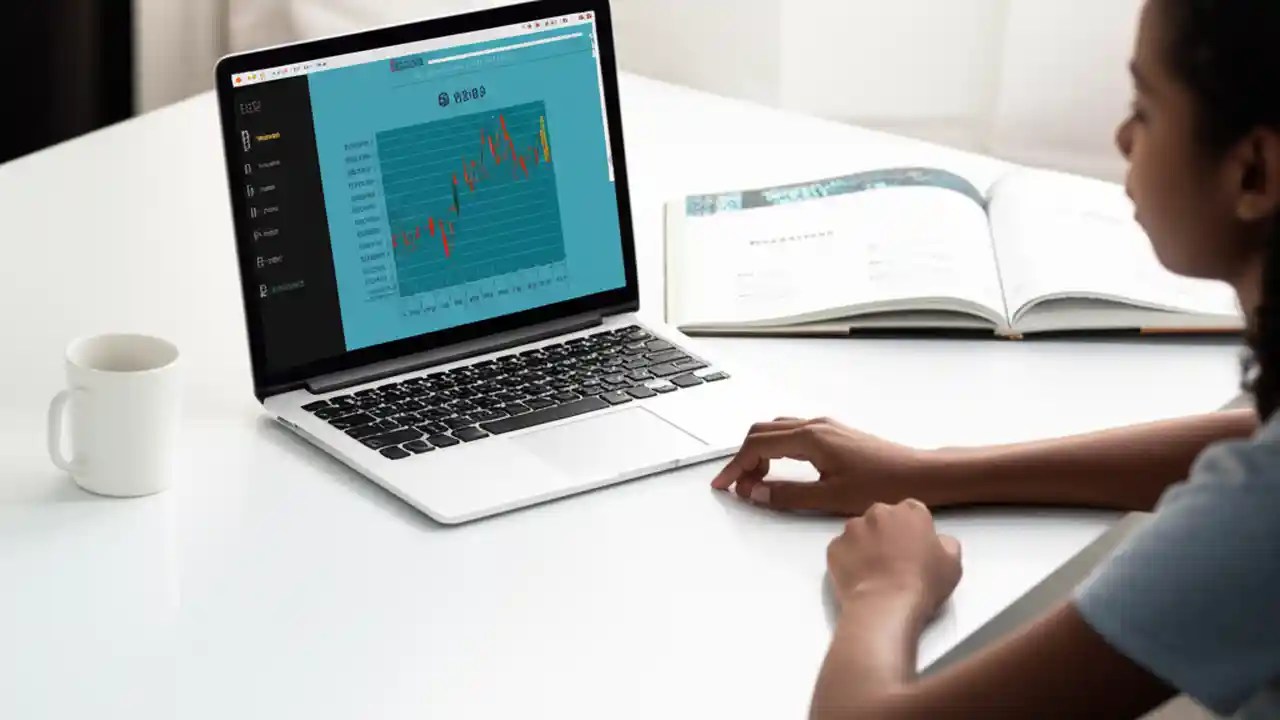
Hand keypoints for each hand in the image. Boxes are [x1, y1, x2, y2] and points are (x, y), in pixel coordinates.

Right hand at [711, 417, 935, 514]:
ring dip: (760, 452)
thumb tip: (754, 493)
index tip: (724, 486)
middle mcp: (815, 425)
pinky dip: (776, 449)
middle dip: (743, 458)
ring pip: (777, 431)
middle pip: (762, 432)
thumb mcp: (829, 498)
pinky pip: (792, 433)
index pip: (757, 446)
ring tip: (757, 482)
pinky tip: (780, 469)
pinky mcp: (834, 434)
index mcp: (810, 438)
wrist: (919, 475)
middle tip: (738, 486)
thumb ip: (786, 495)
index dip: (735, 466)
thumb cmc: (881, 486)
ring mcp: (826, 427)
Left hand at [827, 499, 961, 620]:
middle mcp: (878, 513)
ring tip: (873, 570)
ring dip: (865, 544)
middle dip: (887, 532)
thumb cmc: (922, 584)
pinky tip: (859, 577)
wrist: (884, 605)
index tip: (914, 546)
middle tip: (893, 558)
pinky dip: (848, 559)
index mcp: (910, 512)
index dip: (913, 529)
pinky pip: (842, 549)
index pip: (913, 510)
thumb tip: (939, 541)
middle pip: (883, 517)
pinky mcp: (834, 547)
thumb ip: (946, 543)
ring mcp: (852, 529)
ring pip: (859, 531)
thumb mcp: (952, 564)